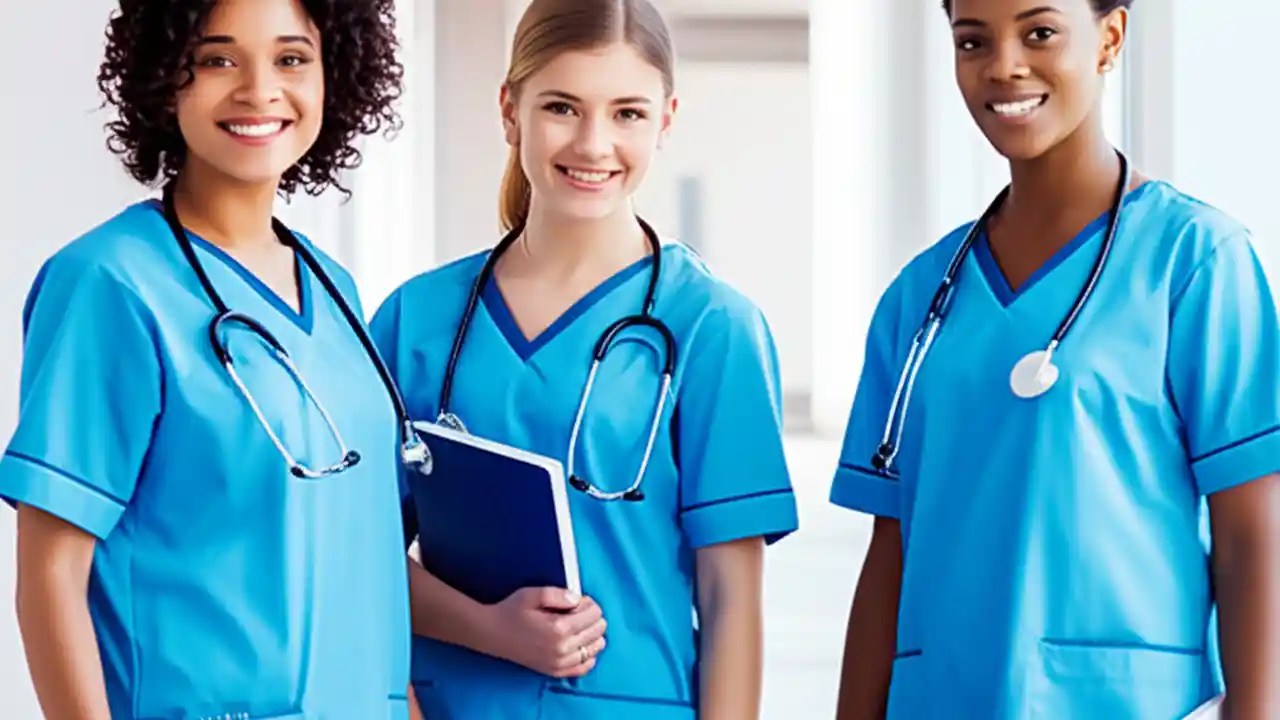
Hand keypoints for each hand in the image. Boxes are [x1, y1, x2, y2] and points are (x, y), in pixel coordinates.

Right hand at [482, 587, 606, 677]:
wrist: (492, 634)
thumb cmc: (511, 611)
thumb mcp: (533, 594)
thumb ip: (559, 594)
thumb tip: (578, 599)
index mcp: (559, 628)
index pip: (594, 615)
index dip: (589, 603)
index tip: (578, 601)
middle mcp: (562, 648)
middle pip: (598, 631)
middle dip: (592, 617)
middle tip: (576, 611)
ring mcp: (560, 663)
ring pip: (595, 648)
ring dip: (592, 634)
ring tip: (577, 626)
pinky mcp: (555, 671)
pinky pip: (584, 667)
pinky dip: (588, 655)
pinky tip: (580, 645)